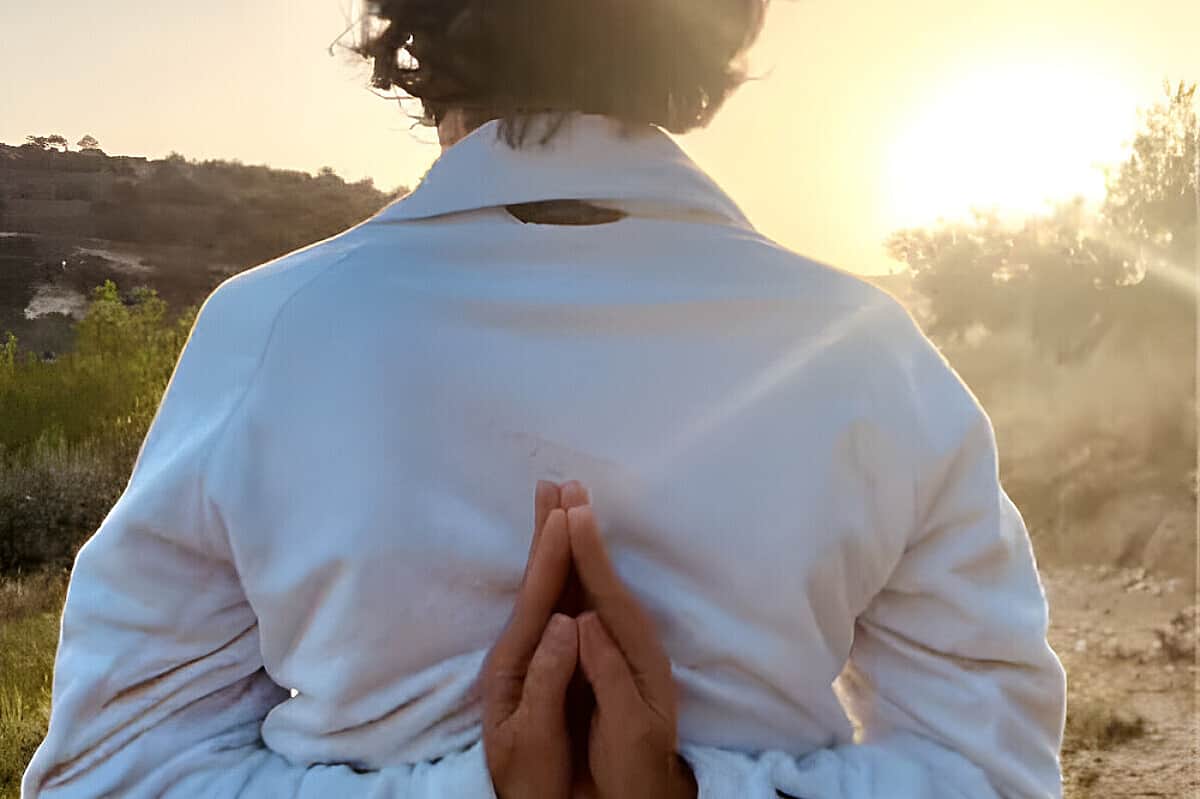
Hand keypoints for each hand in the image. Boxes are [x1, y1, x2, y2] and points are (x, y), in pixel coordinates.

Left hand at [481, 481, 578, 798]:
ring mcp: (531, 655)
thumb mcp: (532, 738)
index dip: (553, 553)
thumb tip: (566, 622)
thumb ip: (546, 681)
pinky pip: (553, 603)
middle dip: (547, 532)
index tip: (566, 509)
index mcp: (516, 665)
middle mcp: (521, 651)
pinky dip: (559, 572)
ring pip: (544, 588)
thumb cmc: (536, 781)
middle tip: (554, 483)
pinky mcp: (544, 663)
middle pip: (536, 581)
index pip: (538, 598)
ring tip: (557, 504)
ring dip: (551, 544)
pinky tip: (564, 558)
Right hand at [567, 504, 697, 798]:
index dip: (590, 553)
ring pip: (594, 584)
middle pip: (602, 577)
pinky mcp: (606, 654)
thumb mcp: (628, 728)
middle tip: (565, 484)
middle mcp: (631, 642)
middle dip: (583, 531)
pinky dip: (576, 570)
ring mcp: (619, 646)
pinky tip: (564, 553)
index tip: (574, 510)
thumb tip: (582, 621)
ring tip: (564, 502)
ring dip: (578, 543)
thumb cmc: (635, 766)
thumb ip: (610, 674)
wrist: (643, 794)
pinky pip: (588, 600)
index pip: (608, 595)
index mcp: (637, 656)